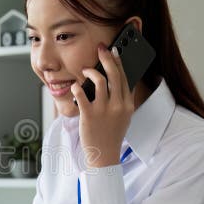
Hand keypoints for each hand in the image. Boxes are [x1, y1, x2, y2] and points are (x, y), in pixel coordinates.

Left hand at [71, 44, 133, 167]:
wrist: (104, 154)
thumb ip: (122, 100)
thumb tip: (117, 81)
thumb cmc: (111, 134)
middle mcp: (117, 105)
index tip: (115, 50)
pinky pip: (81, 94)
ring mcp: (103, 110)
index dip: (119, 62)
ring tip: (85, 71)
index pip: (125, 77)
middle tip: (101, 48)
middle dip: (107, 58)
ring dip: (91, 72)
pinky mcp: (89, 115)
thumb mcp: (124, 116)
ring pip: (99, 82)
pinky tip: (75, 86)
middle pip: (114, 75)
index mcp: (127, 104)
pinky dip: (77, 87)